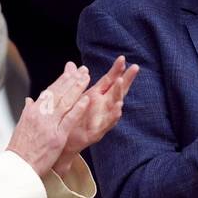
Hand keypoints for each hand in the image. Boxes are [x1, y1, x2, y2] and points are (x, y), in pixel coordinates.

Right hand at [5, 62, 90, 176]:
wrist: (18, 167)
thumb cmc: (19, 149)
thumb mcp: (21, 126)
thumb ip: (28, 111)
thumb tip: (30, 100)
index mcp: (32, 111)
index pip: (49, 91)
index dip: (61, 80)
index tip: (71, 72)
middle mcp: (40, 115)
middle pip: (58, 93)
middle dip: (72, 80)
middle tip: (82, 70)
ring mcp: (49, 125)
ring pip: (65, 102)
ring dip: (77, 89)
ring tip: (86, 78)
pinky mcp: (57, 137)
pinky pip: (69, 120)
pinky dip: (78, 109)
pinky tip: (86, 100)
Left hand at [53, 56, 140, 174]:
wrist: (63, 139)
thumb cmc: (71, 116)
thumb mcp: (72, 96)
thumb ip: (75, 81)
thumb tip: (72, 64)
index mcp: (96, 96)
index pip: (109, 80)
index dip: (116, 69)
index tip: (122, 58)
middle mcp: (102, 106)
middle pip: (117, 90)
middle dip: (126, 79)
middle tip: (135, 67)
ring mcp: (102, 118)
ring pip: (114, 105)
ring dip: (119, 94)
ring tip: (121, 83)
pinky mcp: (97, 131)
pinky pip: (107, 123)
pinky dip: (113, 116)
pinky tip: (118, 109)